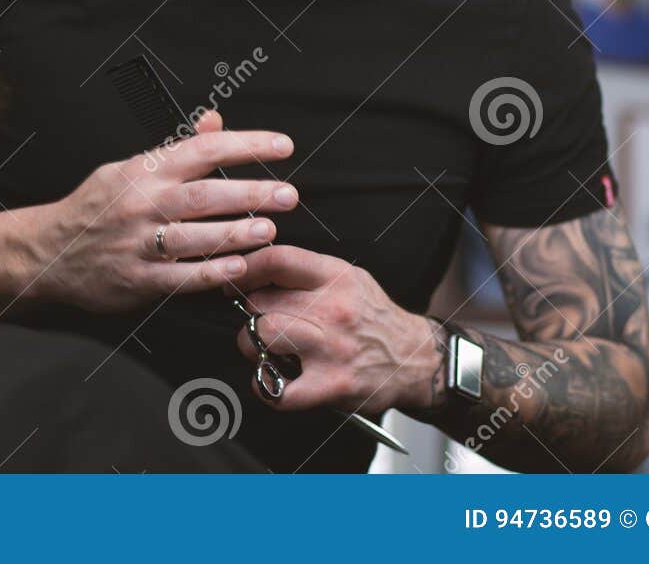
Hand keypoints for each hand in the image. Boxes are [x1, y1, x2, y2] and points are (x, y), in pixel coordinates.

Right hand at [23, 111, 299, 312]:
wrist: (48, 251)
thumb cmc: (97, 206)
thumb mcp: (130, 168)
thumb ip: (177, 149)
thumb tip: (215, 120)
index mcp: (145, 171)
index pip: (202, 150)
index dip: (245, 145)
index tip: (283, 145)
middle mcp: (142, 204)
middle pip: (204, 195)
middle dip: (250, 193)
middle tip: (287, 194)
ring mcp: (138, 243)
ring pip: (194, 237)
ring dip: (235, 233)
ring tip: (269, 229)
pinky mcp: (137, 280)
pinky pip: (180, 276)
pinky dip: (211, 272)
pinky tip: (239, 268)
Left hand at [229, 244, 442, 411]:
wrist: (415, 359)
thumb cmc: (372, 318)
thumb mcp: (348, 278)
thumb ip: (306, 272)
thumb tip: (254, 267)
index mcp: (336, 277)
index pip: (278, 260)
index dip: (246, 268)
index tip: (233, 278)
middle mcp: (333, 309)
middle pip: (261, 301)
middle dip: (249, 311)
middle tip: (256, 319)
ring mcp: (332, 348)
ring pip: (262, 336)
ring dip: (252, 344)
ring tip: (262, 347)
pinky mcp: (331, 384)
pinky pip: (277, 389)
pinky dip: (264, 386)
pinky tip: (272, 379)